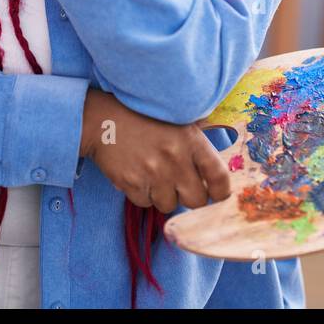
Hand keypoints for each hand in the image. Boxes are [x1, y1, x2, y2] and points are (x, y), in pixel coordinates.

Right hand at [79, 90, 231, 212]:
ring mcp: (152, 172)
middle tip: (181, 185)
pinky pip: (146, 203)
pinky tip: (137, 175)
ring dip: (163, 195)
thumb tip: (221, 163)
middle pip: (196, 200)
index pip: (219, 177)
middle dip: (189, 196)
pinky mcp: (132, 183)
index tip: (217, 194)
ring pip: (169, 205)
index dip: (221, 192)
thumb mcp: (177, 120)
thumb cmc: (143, 118)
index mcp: (191, 140)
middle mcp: (175, 158)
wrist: (102, 120)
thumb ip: (198, 140)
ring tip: (154, 175)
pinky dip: (143, 194)